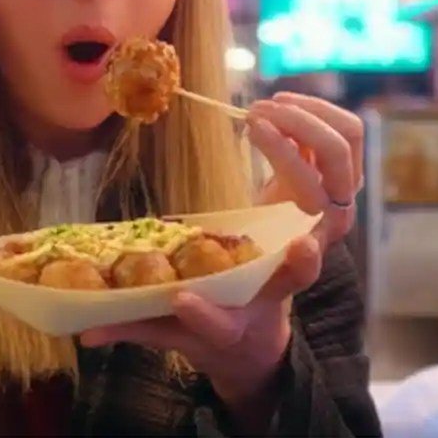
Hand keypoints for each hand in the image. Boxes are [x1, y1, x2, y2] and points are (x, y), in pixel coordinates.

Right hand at [80, 93, 363, 429]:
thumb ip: (144, 328)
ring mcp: (327, 206)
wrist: (260, 312)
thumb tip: (90, 332)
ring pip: (346, 148)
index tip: (293, 242)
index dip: (303, 260)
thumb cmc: (225, 319)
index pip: (304, 272)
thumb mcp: (187, 332)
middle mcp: (316, 239)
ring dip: (311, 117)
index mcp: (281, 280)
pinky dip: (316, 112)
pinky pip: (340, 137)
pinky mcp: (325, 181)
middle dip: (300, 143)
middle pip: (338, 183)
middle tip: (254, 118)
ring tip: (263, 105)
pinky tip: (277, 105)